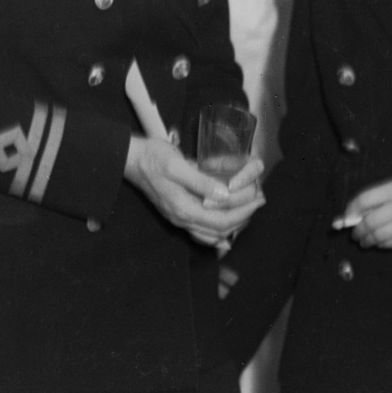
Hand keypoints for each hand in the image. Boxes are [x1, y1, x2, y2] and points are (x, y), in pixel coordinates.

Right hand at [124, 137, 263, 244]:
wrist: (131, 160)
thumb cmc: (154, 158)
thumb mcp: (177, 165)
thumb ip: (200, 181)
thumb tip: (224, 194)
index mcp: (184, 208)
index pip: (222, 219)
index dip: (243, 211)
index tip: (258, 198)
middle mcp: (182, 219)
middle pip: (220, 229)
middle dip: (243, 217)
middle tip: (259, 201)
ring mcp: (178, 219)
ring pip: (211, 234)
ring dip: (232, 225)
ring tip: (248, 211)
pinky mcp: (177, 213)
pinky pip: (201, 232)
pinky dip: (216, 233)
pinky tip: (225, 230)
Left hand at [334, 179, 391, 248]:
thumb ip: (378, 197)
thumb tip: (352, 212)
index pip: (364, 199)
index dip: (350, 211)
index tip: (345, 218)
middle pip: (369, 221)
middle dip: (357, 230)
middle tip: (354, 233)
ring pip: (378, 235)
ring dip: (366, 240)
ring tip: (363, 241)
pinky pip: (390, 243)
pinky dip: (379, 245)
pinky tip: (377, 243)